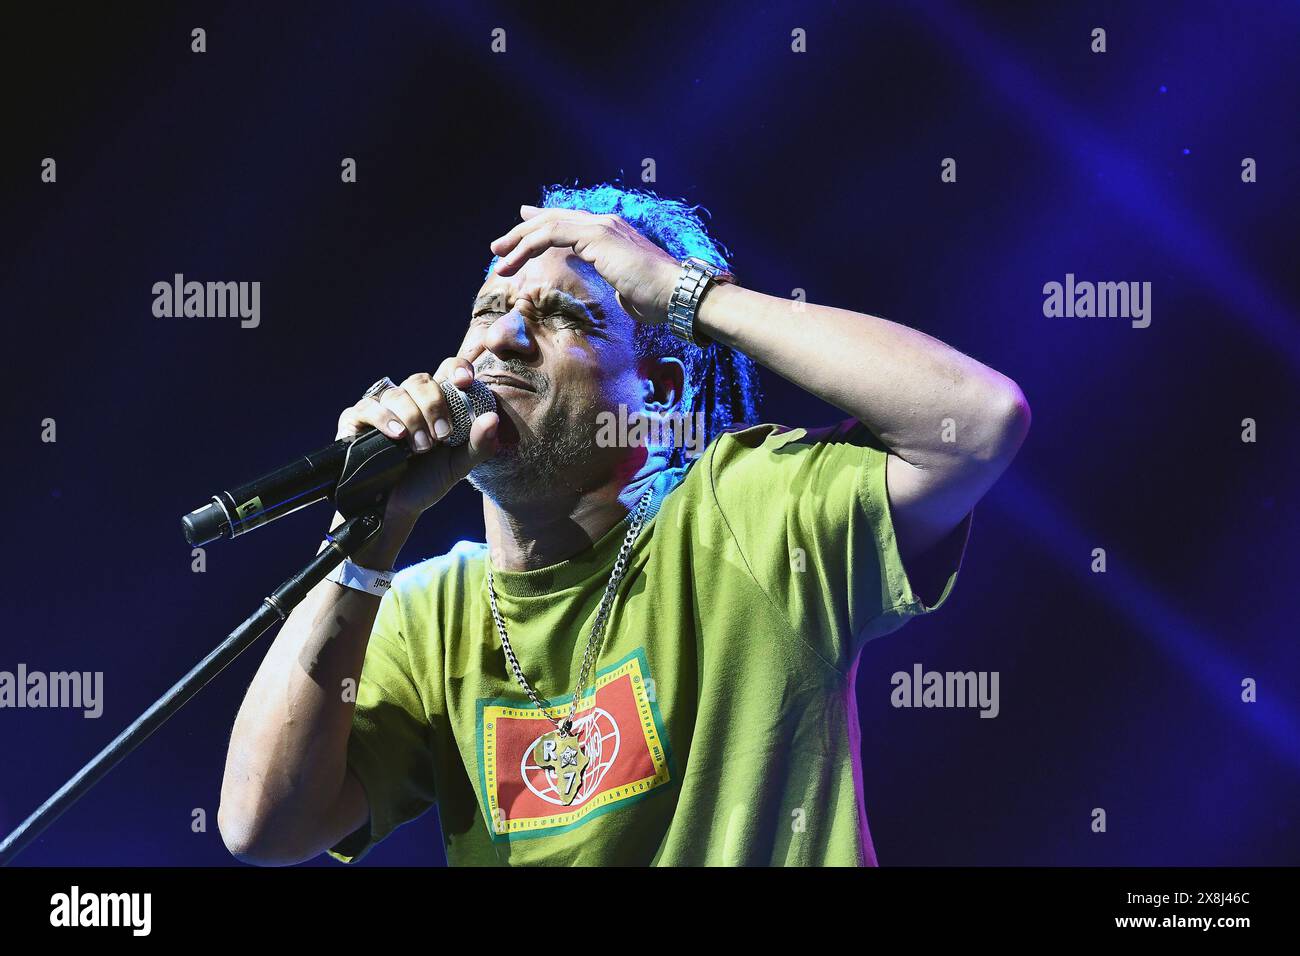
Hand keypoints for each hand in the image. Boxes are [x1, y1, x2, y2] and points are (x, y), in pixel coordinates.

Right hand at [333, 355, 500, 530]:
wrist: (396, 508)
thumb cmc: (428, 481)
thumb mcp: (458, 465)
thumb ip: (478, 444)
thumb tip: (493, 419)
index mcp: (435, 404)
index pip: (446, 371)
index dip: (456, 368)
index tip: (465, 382)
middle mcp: (408, 400)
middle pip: (420, 380)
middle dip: (433, 406)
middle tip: (442, 435)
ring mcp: (381, 408)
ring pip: (396, 394)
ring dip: (413, 420)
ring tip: (420, 448)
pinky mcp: (356, 419)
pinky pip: (368, 407)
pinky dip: (384, 419)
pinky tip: (397, 435)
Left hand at [489, 206, 683, 325]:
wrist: (676, 293)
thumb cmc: (658, 299)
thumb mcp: (629, 290)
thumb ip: (617, 284)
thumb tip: (617, 293)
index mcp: (612, 233)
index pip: (570, 223)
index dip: (543, 224)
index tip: (523, 230)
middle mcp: (605, 223)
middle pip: (553, 219)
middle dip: (522, 231)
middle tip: (500, 246)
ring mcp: (600, 226)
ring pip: (547, 225)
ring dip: (519, 241)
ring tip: (499, 257)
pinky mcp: (596, 235)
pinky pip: (551, 234)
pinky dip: (529, 245)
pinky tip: (515, 259)